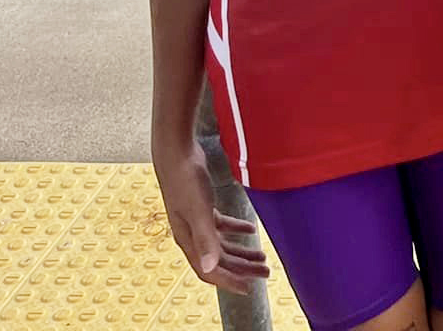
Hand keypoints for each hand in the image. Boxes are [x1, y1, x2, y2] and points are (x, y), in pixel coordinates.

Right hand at [151, 135, 268, 292]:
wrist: (177, 154)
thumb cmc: (186, 181)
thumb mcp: (199, 211)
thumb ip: (206, 239)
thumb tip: (211, 268)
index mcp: (189, 241)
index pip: (209, 271)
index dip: (229, 282)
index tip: (249, 290)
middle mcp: (192, 235)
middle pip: (219, 260)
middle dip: (242, 269)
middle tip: (266, 274)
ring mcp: (197, 221)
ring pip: (222, 244)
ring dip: (242, 252)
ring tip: (262, 258)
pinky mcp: (203, 207)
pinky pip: (221, 225)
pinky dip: (237, 229)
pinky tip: (251, 229)